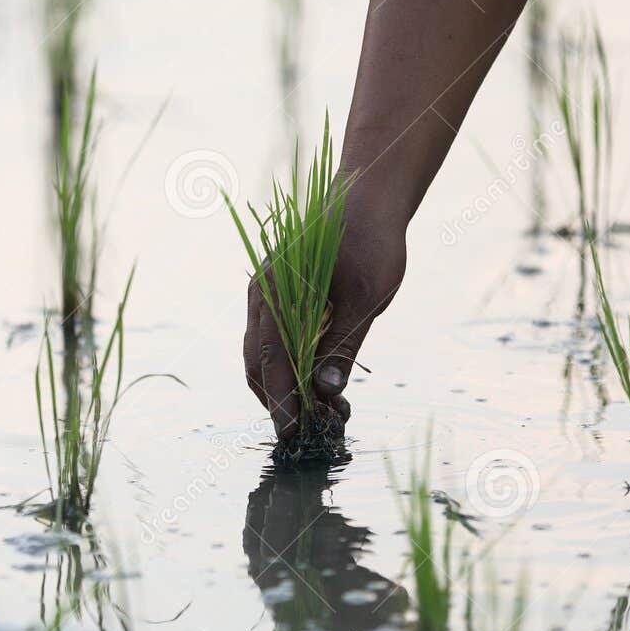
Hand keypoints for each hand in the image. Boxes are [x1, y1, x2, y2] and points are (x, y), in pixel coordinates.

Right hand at [242, 195, 406, 437]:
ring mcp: (266, 296)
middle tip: (315, 430)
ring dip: (286, 388)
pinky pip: (274, 342)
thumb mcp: (368, 296)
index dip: (281, 402)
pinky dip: (290, 369)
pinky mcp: (278, 298)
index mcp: (276, 293)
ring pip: (262, 357)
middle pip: (257, 366)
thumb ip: (343, 344)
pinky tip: (319, 381)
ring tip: (325, 410)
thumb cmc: (372, 240)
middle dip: (281, 402)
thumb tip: (325, 391)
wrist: (368, 196)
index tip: (296, 434)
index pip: (270, 363)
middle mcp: (261, 296)